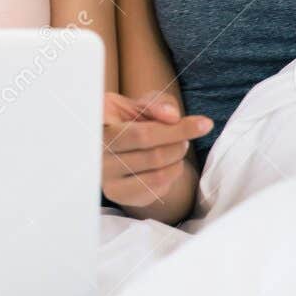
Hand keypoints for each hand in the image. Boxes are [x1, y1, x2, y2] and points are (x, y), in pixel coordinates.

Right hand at [101, 92, 208, 209]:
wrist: (126, 147)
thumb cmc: (135, 119)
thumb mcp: (147, 103)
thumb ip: (159, 103)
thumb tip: (172, 117)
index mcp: (98, 117)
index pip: (139, 130)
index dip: (174, 129)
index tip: (201, 123)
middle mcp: (94, 148)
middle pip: (148, 145)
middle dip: (178, 138)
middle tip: (189, 134)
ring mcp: (104, 172)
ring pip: (155, 168)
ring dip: (177, 155)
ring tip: (179, 147)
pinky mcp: (116, 193)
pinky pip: (155, 186)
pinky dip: (172, 173)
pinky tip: (169, 164)